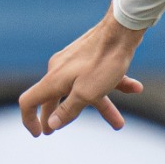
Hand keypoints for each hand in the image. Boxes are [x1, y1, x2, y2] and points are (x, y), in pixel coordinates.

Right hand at [18, 8, 145, 135]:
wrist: (122, 29)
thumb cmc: (104, 62)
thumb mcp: (86, 94)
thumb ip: (68, 110)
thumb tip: (51, 125)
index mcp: (53, 79)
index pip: (29, 101)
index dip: (30, 120)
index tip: (40, 134)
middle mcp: (59, 69)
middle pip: (54, 98)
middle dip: (57, 116)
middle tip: (53, 132)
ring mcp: (75, 62)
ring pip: (84, 89)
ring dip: (102, 106)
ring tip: (117, 123)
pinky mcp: (91, 57)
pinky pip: (100, 76)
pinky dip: (114, 86)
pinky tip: (135, 88)